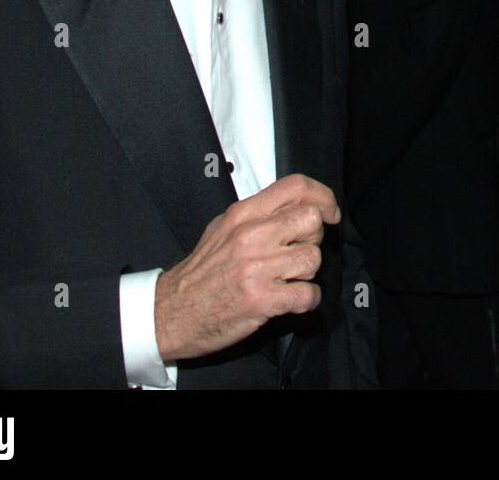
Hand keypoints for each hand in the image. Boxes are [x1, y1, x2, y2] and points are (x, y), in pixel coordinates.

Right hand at [154, 174, 339, 361]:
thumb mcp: (222, 229)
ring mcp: (257, 267)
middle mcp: (251, 235)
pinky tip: (291, 301)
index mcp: (243, 213)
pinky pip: (309, 295)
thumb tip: (295, 207)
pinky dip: (307, 301)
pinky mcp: (262, 300)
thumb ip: (257, 215)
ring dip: (307, 273)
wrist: (169, 312)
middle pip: (312, 220)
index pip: (297, 187)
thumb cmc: (200, 272)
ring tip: (286, 279)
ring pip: (314, 258)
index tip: (330, 213)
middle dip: (313, 239)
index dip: (324, 197)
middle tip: (297, 253)